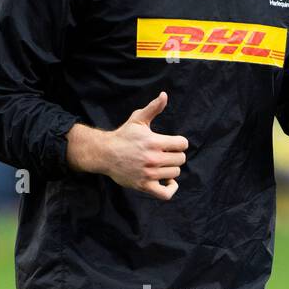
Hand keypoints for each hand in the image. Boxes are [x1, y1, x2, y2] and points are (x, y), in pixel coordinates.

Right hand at [67, 93, 187, 199]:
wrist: (105, 153)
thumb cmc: (123, 136)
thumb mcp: (138, 119)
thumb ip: (153, 108)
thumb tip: (164, 95)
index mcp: (154, 142)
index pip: (182, 144)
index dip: (179, 143)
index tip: (172, 143)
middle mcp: (153, 159)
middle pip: (181, 159)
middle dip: (175, 155)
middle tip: (165, 154)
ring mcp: (149, 174)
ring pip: (175, 174)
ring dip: (171, 169)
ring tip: (163, 165)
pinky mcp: (144, 186)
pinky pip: (166, 193)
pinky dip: (171, 188)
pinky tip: (168, 181)